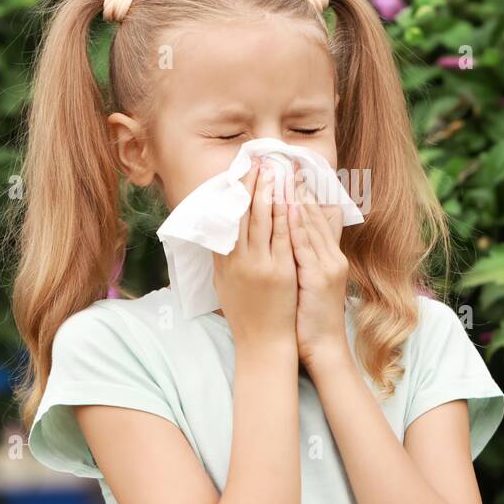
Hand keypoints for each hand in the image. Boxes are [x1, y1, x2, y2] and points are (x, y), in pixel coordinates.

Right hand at [212, 158, 298, 352]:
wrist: (263, 342)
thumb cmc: (244, 314)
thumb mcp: (223, 284)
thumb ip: (221, 257)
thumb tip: (216, 232)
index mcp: (223, 261)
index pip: (226, 218)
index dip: (233, 193)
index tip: (238, 171)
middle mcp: (238, 260)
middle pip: (243, 213)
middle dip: (250, 185)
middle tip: (256, 161)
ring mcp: (260, 265)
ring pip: (263, 220)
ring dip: (268, 192)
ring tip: (272, 170)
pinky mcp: (280, 271)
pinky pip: (282, 237)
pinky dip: (284, 215)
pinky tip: (288, 198)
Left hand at [287, 169, 350, 368]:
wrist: (324, 348)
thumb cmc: (310, 319)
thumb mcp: (309, 284)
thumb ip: (303, 260)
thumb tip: (287, 241)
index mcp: (329, 257)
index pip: (317, 218)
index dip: (304, 195)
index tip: (289, 173)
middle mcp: (332, 257)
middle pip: (316, 215)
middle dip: (299, 189)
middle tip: (285, 164)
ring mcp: (327, 266)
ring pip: (311, 225)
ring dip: (298, 199)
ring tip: (284, 176)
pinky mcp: (319, 277)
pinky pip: (306, 246)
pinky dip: (297, 225)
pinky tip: (288, 208)